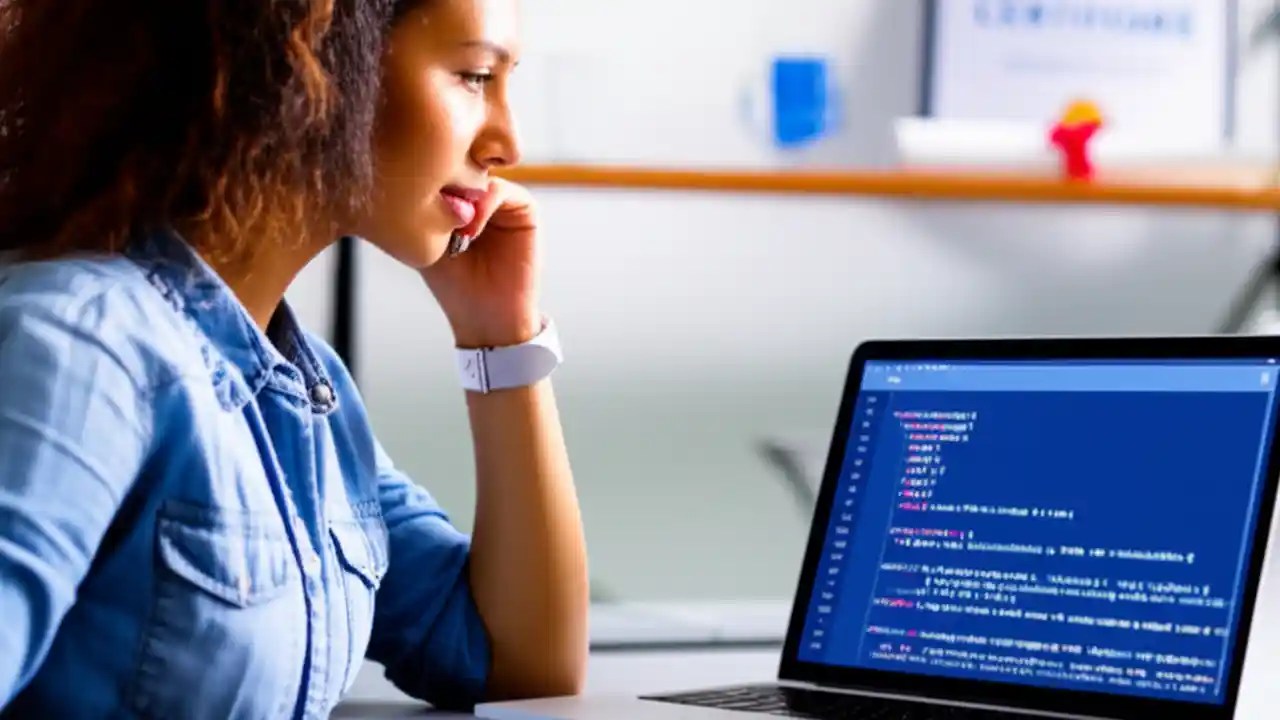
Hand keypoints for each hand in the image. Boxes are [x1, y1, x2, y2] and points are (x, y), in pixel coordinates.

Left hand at [421, 178, 542, 347]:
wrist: (487, 317)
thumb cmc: (455, 286)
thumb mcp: (427, 242)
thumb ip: (424, 211)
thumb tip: (412, 179)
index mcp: (458, 203)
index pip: (441, 173)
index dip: (426, 180)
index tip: (410, 199)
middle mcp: (481, 198)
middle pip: (461, 168)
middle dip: (444, 183)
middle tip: (430, 207)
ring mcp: (504, 202)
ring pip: (479, 177)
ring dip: (464, 198)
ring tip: (454, 229)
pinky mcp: (526, 209)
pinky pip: (503, 190)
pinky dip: (484, 204)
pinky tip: (471, 232)